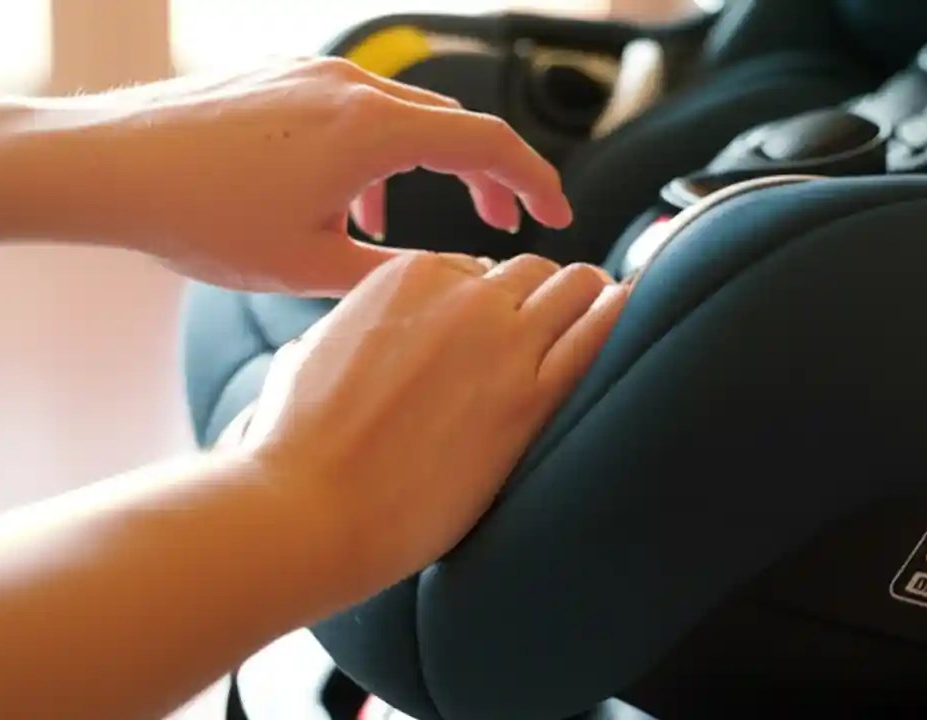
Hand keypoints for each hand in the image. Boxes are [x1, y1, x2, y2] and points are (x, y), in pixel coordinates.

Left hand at [70, 58, 573, 294]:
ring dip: (427, 166)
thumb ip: (394, 271)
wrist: (107, 165)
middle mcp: (352, 86)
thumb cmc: (203, 219)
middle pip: (452, 123)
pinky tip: (346, 200)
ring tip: (411, 227)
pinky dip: (376, 151)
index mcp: (373, 130)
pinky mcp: (280, 77)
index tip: (558, 216)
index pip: (488, 144)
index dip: (535, 182)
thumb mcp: (312, 266)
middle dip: (486, 176)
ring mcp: (313, 74)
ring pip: (403, 115)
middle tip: (502, 226)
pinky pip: (355, 107)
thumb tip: (449, 279)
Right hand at [232, 252, 627, 605]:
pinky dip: (617, 318)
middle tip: (557, 320)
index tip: (498, 325)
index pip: (477, 268)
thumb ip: (351, 331)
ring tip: (604, 310)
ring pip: (573, 288)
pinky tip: (631, 313)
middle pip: (531, 271)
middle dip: (543, 293)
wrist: (309, 506)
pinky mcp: (529, 398)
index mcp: (408, 276)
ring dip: (588, 297)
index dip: (491, 298)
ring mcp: (501, 342)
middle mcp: (461, 295)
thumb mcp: (311, 352)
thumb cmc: (295, 441)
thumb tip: (356, 337)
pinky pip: (596, 336)